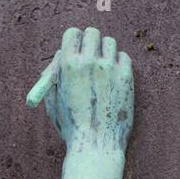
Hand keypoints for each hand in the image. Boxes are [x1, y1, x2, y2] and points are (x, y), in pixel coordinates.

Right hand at [27, 28, 133, 152]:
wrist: (95, 146)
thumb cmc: (72, 128)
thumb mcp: (53, 102)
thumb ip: (54, 78)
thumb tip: (60, 57)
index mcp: (68, 65)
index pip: (72, 33)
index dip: (74, 41)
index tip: (77, 48)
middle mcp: (89, 62)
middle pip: (92, 33)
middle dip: (90, 42)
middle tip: (91, 54)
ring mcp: (109, 68)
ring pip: (110, 42)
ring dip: (105, 52)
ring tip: (103, 70)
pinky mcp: (126, 76)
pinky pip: (124, 57)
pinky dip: (119, 63)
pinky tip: (114, 79)